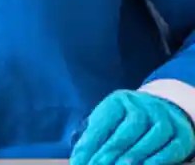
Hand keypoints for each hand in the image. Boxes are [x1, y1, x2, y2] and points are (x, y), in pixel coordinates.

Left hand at [71, 90, 194, 164]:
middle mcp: (143, 106)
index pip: (104, 121)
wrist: (162, 111)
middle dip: (111, 151)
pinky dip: (159, 159)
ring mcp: (164, 119)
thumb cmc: (124, 122)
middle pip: (129, 128)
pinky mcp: (181, 134)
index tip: (79, 162)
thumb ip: (93, 138)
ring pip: (153, 136)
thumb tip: (78, 159)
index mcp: (118, 101)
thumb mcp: (107, 122)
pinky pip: (172, 147)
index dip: (90, 143)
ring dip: (135, 155)